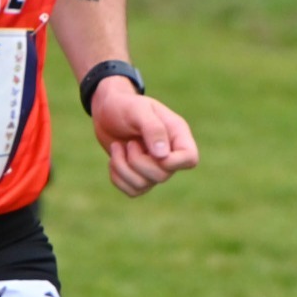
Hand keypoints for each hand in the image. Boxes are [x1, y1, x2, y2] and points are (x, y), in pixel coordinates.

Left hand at [91, 82, 198, 196]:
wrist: (106, 110)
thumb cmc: (124, 105)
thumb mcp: (138, 110)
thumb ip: (153, 129)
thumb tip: (162, 156)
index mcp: (177, 135)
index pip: (190, 159)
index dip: (171, 162)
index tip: (152, 151)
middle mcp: (169, 154)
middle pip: (162, 176)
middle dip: (137, 162)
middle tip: (128, 143)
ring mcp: (154, 166)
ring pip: (144, 185)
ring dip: (122, 168)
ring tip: (117, 147)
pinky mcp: (138, 175)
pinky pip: (132, 190)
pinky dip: (117, 178)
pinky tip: (113, 160)